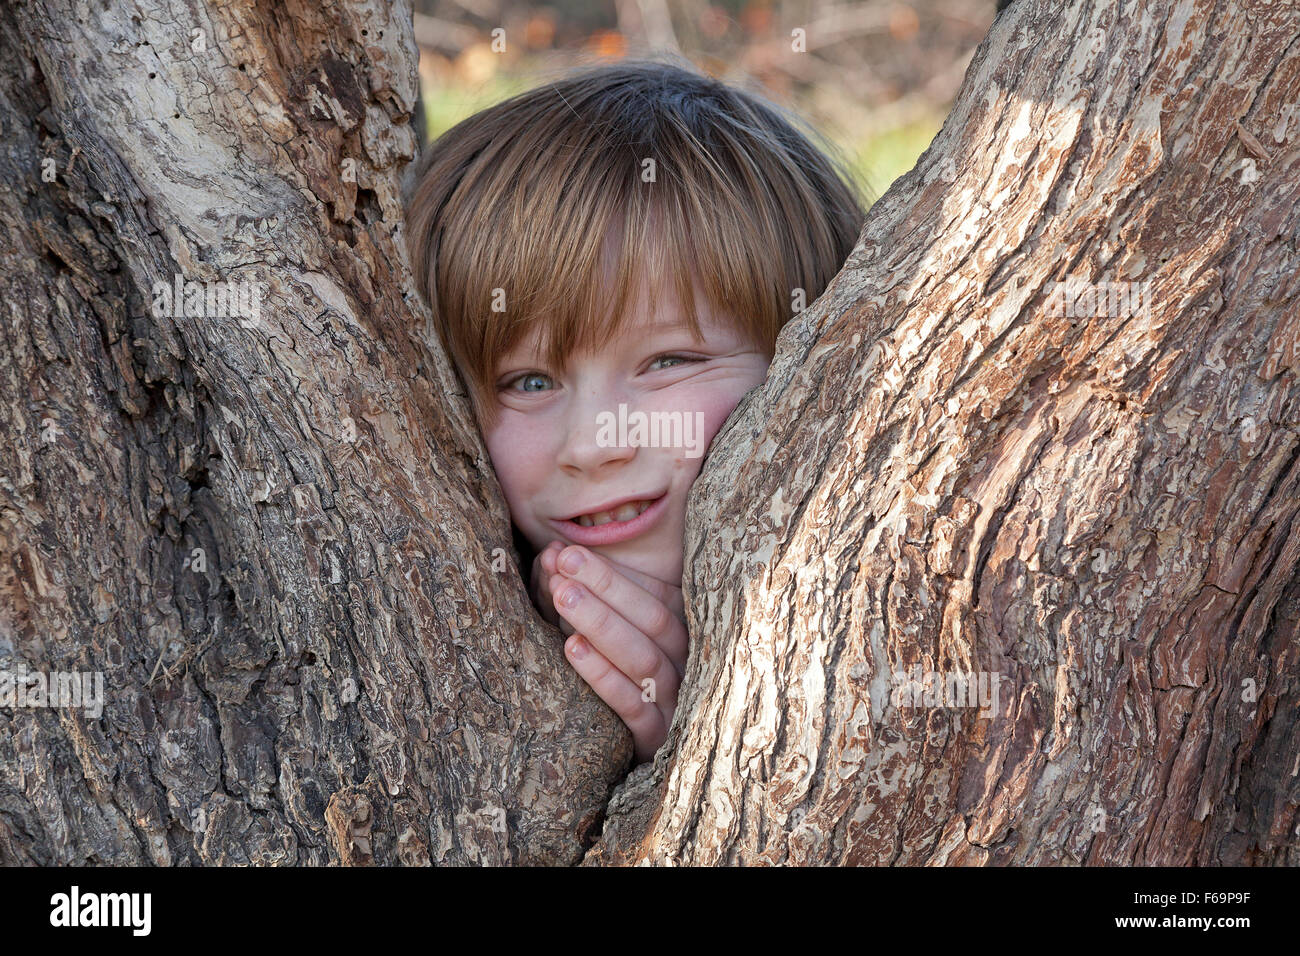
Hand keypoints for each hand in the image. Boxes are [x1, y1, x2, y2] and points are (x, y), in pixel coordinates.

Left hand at [533, 541, 687, 762]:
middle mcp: (685, 663)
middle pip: (652, 619)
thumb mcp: (596, 632)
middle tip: (565, 564)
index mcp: (681, 633)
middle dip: (606, 588)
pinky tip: (572, 648)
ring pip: (643, 658)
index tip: (570, 553)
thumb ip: (579, 595)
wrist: (628, 753)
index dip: (613, 573)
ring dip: (601, 623)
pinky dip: (602, 675)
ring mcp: (674, 701)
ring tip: (563, 596)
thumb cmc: (611, 677)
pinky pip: (632, 705)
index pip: (656, 595)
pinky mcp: (656, 737)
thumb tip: (552, 553)